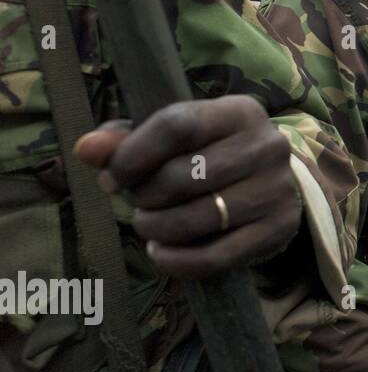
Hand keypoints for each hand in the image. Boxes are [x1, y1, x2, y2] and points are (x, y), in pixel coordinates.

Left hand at [73, 95, 302, 279]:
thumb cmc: (211, 154)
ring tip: (148, 225)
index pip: (177, 126)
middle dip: (144, 196)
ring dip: (156, 228)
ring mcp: (277, 189)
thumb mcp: (175, 138)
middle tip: (137, 202)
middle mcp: (267, 146)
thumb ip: (126, 140)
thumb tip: (85, 149)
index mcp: (240, 111)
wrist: (270, 183)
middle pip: (183, 176)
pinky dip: (176, 261)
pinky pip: (216, 256)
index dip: (133, 155)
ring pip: (197, 219)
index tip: (111, 178)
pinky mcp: (279, 228)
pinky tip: (161, 251)